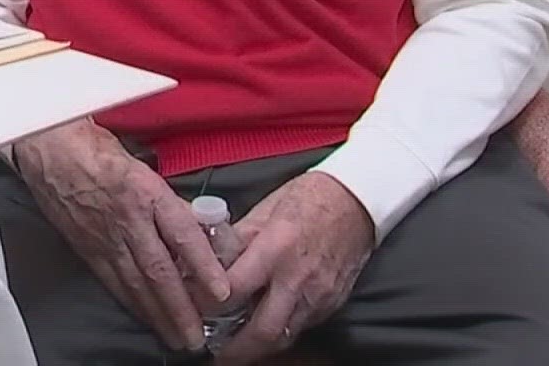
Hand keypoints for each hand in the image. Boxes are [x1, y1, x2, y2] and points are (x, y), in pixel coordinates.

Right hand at [12, 120, 229, 352]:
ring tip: (177, 337)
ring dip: (158, 315)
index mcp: (146, 191)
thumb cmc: (97, 150)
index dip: (202, 264)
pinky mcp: (87, 248)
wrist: (49, 149)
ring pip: (136, 283)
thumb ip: (168, 199)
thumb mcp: (141, 165)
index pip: (181, 232)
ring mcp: (104, 237)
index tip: (221, 291)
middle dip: (180, 308)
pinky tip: (146, 318)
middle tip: (197, 336)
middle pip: (159, 270)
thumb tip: (198, 227)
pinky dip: (132, 304)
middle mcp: (127, 218)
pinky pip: (113, 281)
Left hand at [213, 171, 375, 364]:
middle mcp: (298, 278)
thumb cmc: (308, 199)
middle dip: (236, 350)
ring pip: (283, 336)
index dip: (208, 303)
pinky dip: (279, 333)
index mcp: (276, 247)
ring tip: (234, 347)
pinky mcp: (331, 304)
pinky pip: (300, 327)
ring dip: (257, 347)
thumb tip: (207, 260)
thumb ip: (236, 239)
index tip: (191, 308)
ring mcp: (319, 296)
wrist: (357, 203)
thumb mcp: (264, 210)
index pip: (235, 288)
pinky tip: (262, 329)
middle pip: (263, 330)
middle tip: (214, 355)